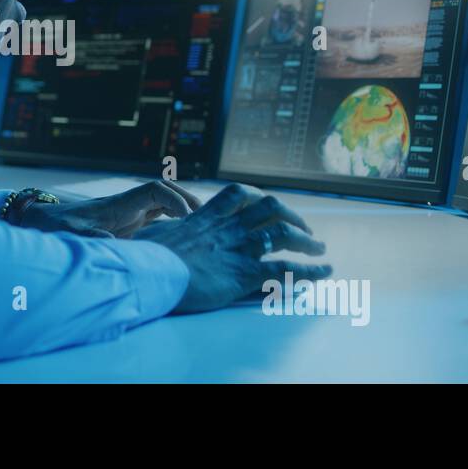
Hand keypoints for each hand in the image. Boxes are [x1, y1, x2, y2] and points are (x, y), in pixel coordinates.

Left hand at [18, 180, 200, 237]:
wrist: (42, 222)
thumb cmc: (56, 227)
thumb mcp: (73, 235)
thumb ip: (93, 238)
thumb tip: (113, 244)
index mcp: (119, 204)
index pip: (155, 190)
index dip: (174, 200)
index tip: (188, 219)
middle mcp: (128, 205)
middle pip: (167, 194)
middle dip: (189, 202)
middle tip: (210, 219)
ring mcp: (129, 214)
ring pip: (165, 205)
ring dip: (184, 212)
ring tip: (206, 227)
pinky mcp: (128, 224)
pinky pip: (158, 218)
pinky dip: (174, 222)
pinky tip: (186, 238)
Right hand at [134, 183, 329, 313]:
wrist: (152, 273)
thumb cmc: (144, 258)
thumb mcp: (151, 237)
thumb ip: (159, 234)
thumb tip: (143, 235)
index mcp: (206, 218)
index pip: (239, 195)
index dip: (259, 197)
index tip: (268, 204)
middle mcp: (228, 228)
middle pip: (270, 208)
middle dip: (292, 216)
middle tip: (304, 229)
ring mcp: (239, 249)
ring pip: (284, 234)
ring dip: (307, 241)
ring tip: (320, 250)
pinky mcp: (247, 273)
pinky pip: (287, 269)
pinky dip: (311, 271)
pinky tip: (325, 273)